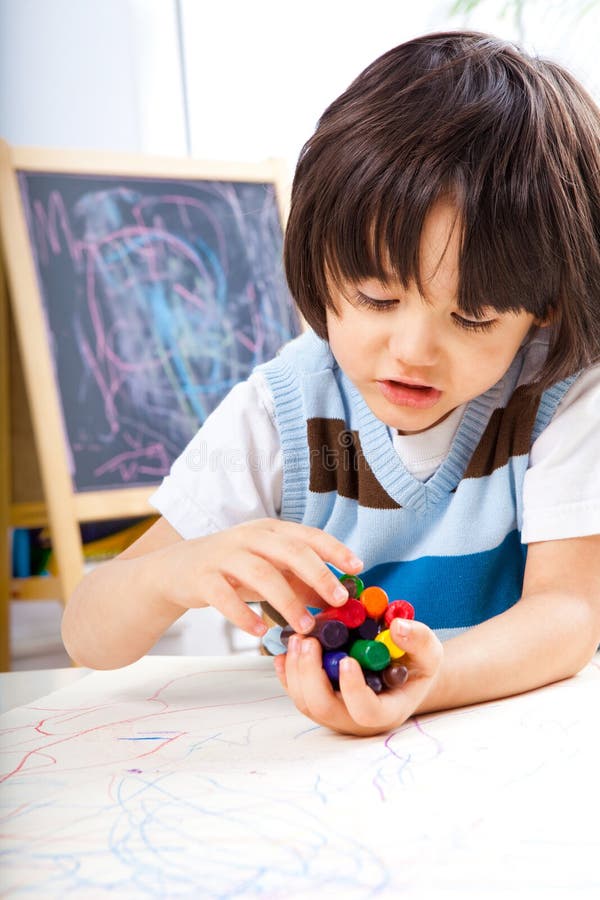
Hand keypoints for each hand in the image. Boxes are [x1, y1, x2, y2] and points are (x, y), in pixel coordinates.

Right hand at [156, 518, 362, 636]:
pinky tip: (259, 632)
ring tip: (304, 627)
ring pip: (262, 575)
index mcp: (270, 530)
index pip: (308, 535)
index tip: (358, 568)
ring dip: (288, 602)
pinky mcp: (202, 578)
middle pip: (290, 550)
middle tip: (338, 600)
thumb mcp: (268, 569)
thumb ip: (300, 581)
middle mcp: (249, 537)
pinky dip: (244, 615)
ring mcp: (224, 555)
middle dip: (318, 575)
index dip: (335, 550)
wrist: (175, 569)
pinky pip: (225, 597)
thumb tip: (339, 599)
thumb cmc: (231, 569)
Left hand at [273, 617, 443, 735]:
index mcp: (386, 712)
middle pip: (324, 709)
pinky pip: (297, 693)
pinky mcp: (320, 701)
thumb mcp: (428, 652)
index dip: (353, 689)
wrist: (402, 674)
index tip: (347, 660)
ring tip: (299, 638)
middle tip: (309, 641)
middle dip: (311, 675)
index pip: (365, 712)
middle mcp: (355, 719)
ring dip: (297, 671)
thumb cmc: (416, 665)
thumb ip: (418, 640)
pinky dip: (288, 673)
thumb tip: (397, 628)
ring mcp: (335, 713)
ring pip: (306, 702)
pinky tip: (285, 651)